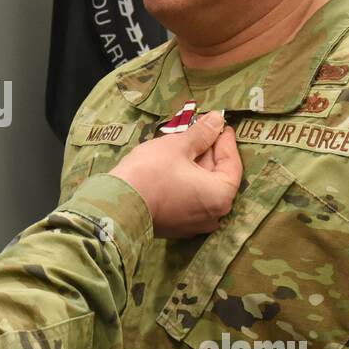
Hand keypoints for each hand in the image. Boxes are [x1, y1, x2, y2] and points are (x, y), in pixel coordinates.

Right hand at [109, 111, 242, 238]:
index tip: (221, 126)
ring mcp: (194, 225)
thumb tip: (217, 119)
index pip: (232, 164)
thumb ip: (202, 133)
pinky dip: (186, 183)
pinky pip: (189, 201)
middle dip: (210, 154)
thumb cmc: (150, 173)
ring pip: (202, 190)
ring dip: (196, 168)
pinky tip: (175, 167)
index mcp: (220, 196)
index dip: (226, 141)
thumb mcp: (177, 146)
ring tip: (185, 146)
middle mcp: (213, 216)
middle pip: (218, 178)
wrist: (116, 206)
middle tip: (201, 132)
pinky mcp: (176, 228)